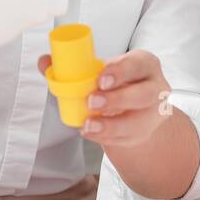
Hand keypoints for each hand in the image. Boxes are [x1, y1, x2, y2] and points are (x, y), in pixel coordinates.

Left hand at [36, 47, 172, 147]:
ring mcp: (154, 113)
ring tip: (88, 125)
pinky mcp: (146, 133)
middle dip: (117, 99)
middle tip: (92, 102)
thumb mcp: (100, 70)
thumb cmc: (116, 83)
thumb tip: (44, 61)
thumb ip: (71, 66)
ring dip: (112, 126)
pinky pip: (129, 139)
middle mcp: (156, 87)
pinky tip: (93, 133)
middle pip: (145, 94)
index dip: (121, 71)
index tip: (100, 79)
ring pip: (140, 122)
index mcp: (144, 64)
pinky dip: (109, 138)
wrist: (133, 106)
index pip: (139, 64)